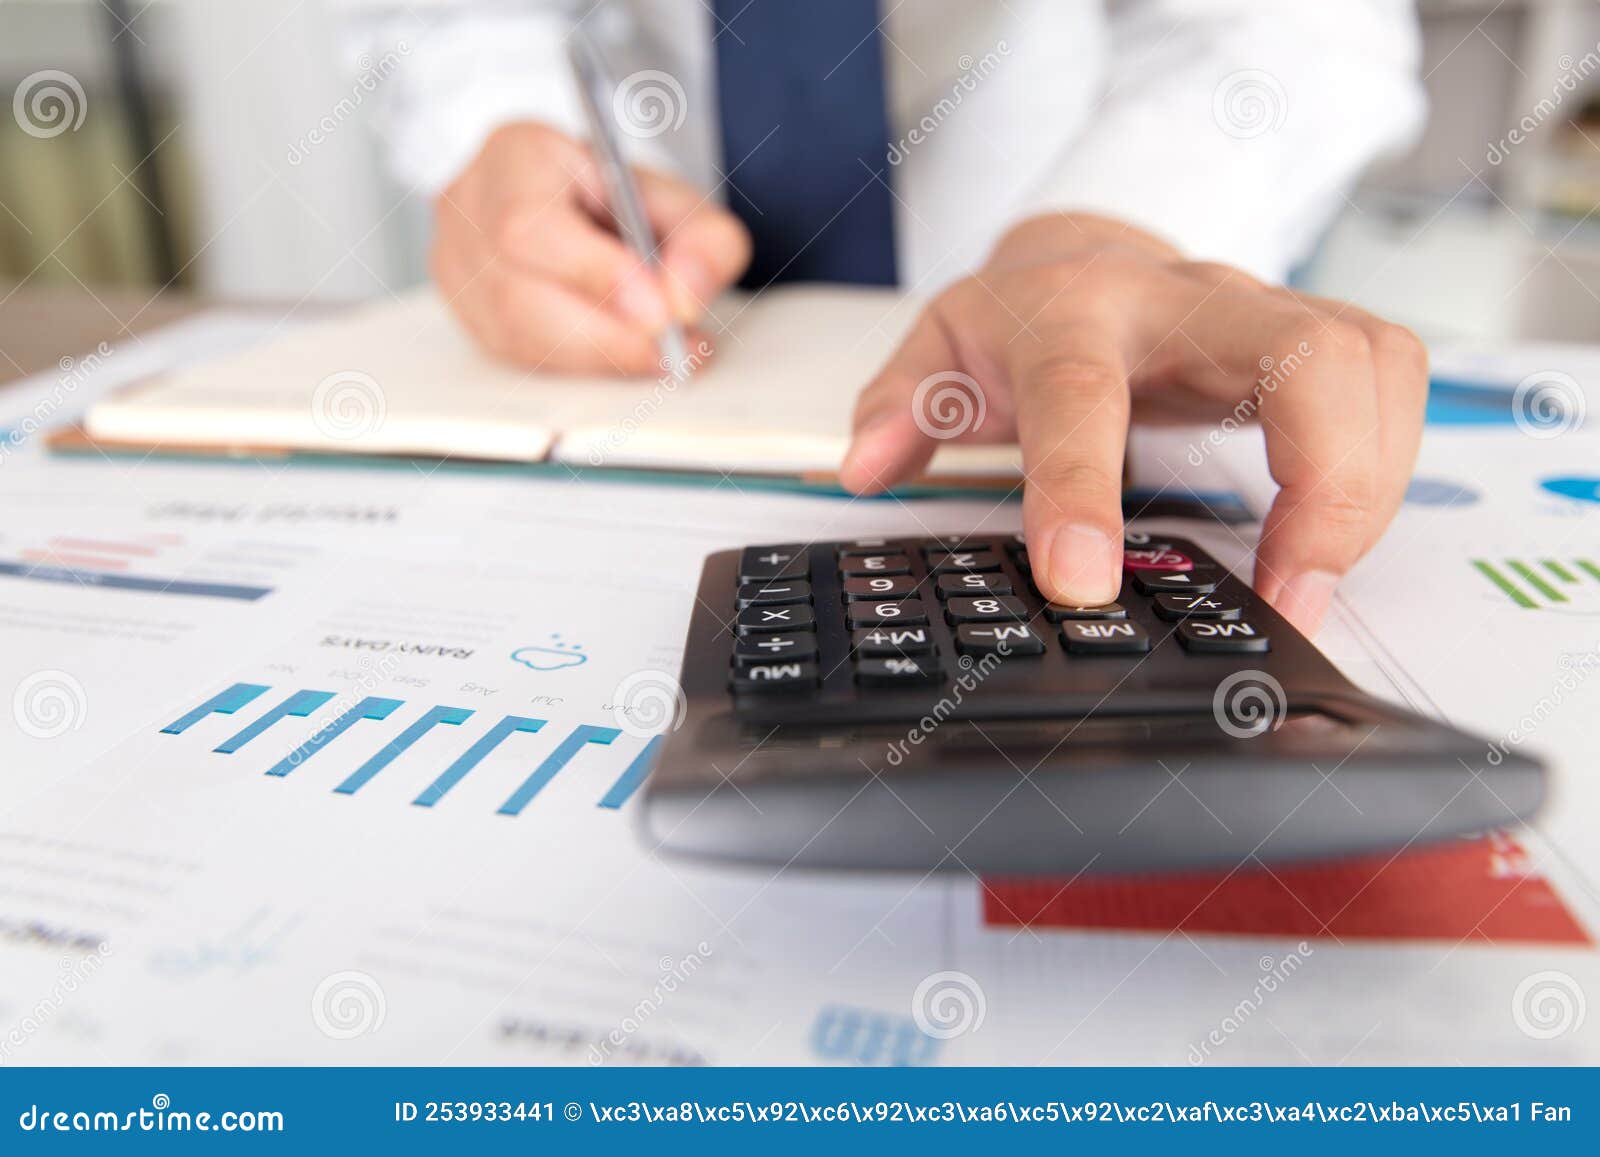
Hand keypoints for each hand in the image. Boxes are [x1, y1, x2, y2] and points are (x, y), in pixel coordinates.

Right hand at [431, 122, 751, 374]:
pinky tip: (627, 355)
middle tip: (676, 349)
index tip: (658, 312)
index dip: (593, 273)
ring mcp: (456, 267)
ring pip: (518, 335)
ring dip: (600, 356)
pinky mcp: (468, 315)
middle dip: (606, 335)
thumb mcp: (681, 202)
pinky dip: (583, 364)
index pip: (531, 224)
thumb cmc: (623, 200)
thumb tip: (684, 302)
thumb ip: (702, 243)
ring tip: (666, 354)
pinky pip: (522, 357)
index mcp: (515, 155)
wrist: (573, 205)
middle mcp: (468, 210)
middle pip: (518, 294)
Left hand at [839, 214, 1426, 634]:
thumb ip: (895, 405)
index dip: (1083, 489)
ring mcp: (1264, 307)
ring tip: (1310, 586)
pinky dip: (1387, 467)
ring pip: (1368, 362)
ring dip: (1367, 486)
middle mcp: (1185, 298)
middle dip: (1319, 484)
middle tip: (1288, 598)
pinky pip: (1393, 381)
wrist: (1089, 256)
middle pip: (1299, 356)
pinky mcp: (1319, 332)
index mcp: (1070, 313)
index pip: (1083, 395)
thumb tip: (864, 468)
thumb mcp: (939, 350)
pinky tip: (1337, 537)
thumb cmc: (1020, 322)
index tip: (1084, 585)